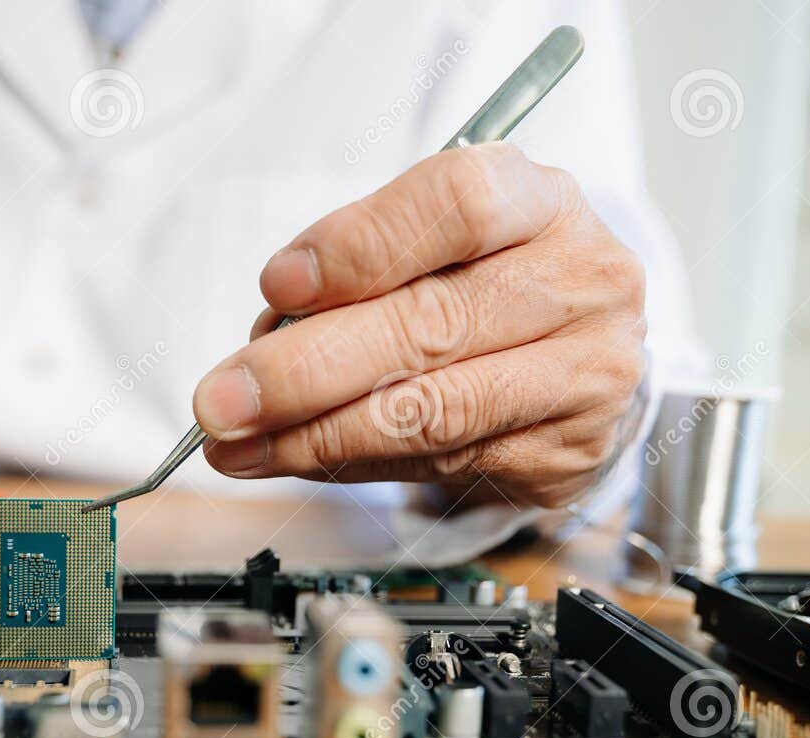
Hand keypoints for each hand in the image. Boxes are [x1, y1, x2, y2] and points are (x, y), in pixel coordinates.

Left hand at [196, 142, 646, 508]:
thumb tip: (263, 337)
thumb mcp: (431, 246)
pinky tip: (294, 459)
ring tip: (239, 442)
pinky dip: (351, 465)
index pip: (457, 204)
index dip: (360, 246)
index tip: (277, 286)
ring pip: (435, 409)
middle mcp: (582, 281)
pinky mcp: (569, 453)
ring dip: (316, 433)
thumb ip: (359, 275)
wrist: (580, 359)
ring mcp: (587, 373)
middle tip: (222, 398)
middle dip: (306, 368)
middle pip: (434, 322)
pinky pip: (441, 466)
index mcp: (540, 200)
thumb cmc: (486, 285)